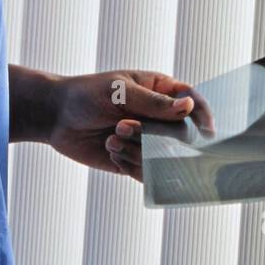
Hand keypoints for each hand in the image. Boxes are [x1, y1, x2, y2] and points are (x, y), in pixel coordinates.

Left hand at [48, 69, 215, 181]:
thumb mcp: (119, 92)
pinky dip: (130, 164)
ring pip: (164, 157)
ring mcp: (149, 141)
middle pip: (180, 135)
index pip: (193, 101)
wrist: (56, 118)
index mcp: (161, 90)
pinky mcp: (136, 161)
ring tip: (111, 138)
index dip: (204, 115)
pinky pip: (148, 173)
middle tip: (121, 126)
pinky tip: (111, 151)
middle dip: (151, 135)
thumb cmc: (87, 95)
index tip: (207, 132)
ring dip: (137, 151)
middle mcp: (159, 117)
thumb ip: (153, 103)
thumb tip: (188, 107)